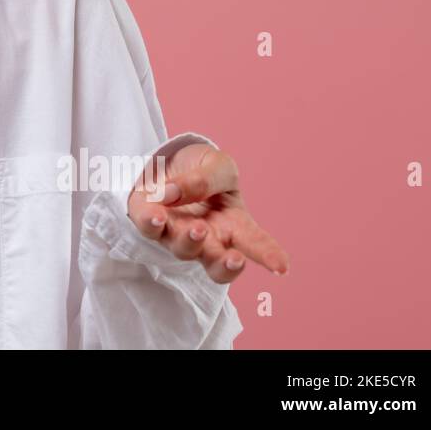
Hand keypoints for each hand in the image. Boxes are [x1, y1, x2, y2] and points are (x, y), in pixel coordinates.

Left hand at [126, 142, 290, 283]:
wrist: (166, 161)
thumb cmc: (201, 171)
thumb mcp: (217, 166)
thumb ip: (206, 179)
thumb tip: (176, 193)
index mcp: (233, 225)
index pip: (255, 244)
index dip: (269, 257)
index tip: (282, 268)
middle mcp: (206, 238)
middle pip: (218, 265)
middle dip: (227, 266)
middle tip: (235, 258)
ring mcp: (176, 233)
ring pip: (184, 249)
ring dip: (191, 241)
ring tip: (197, 229)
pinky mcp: (148, 222)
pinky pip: (149, 228)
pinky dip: (152, 223)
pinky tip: (157, 216)